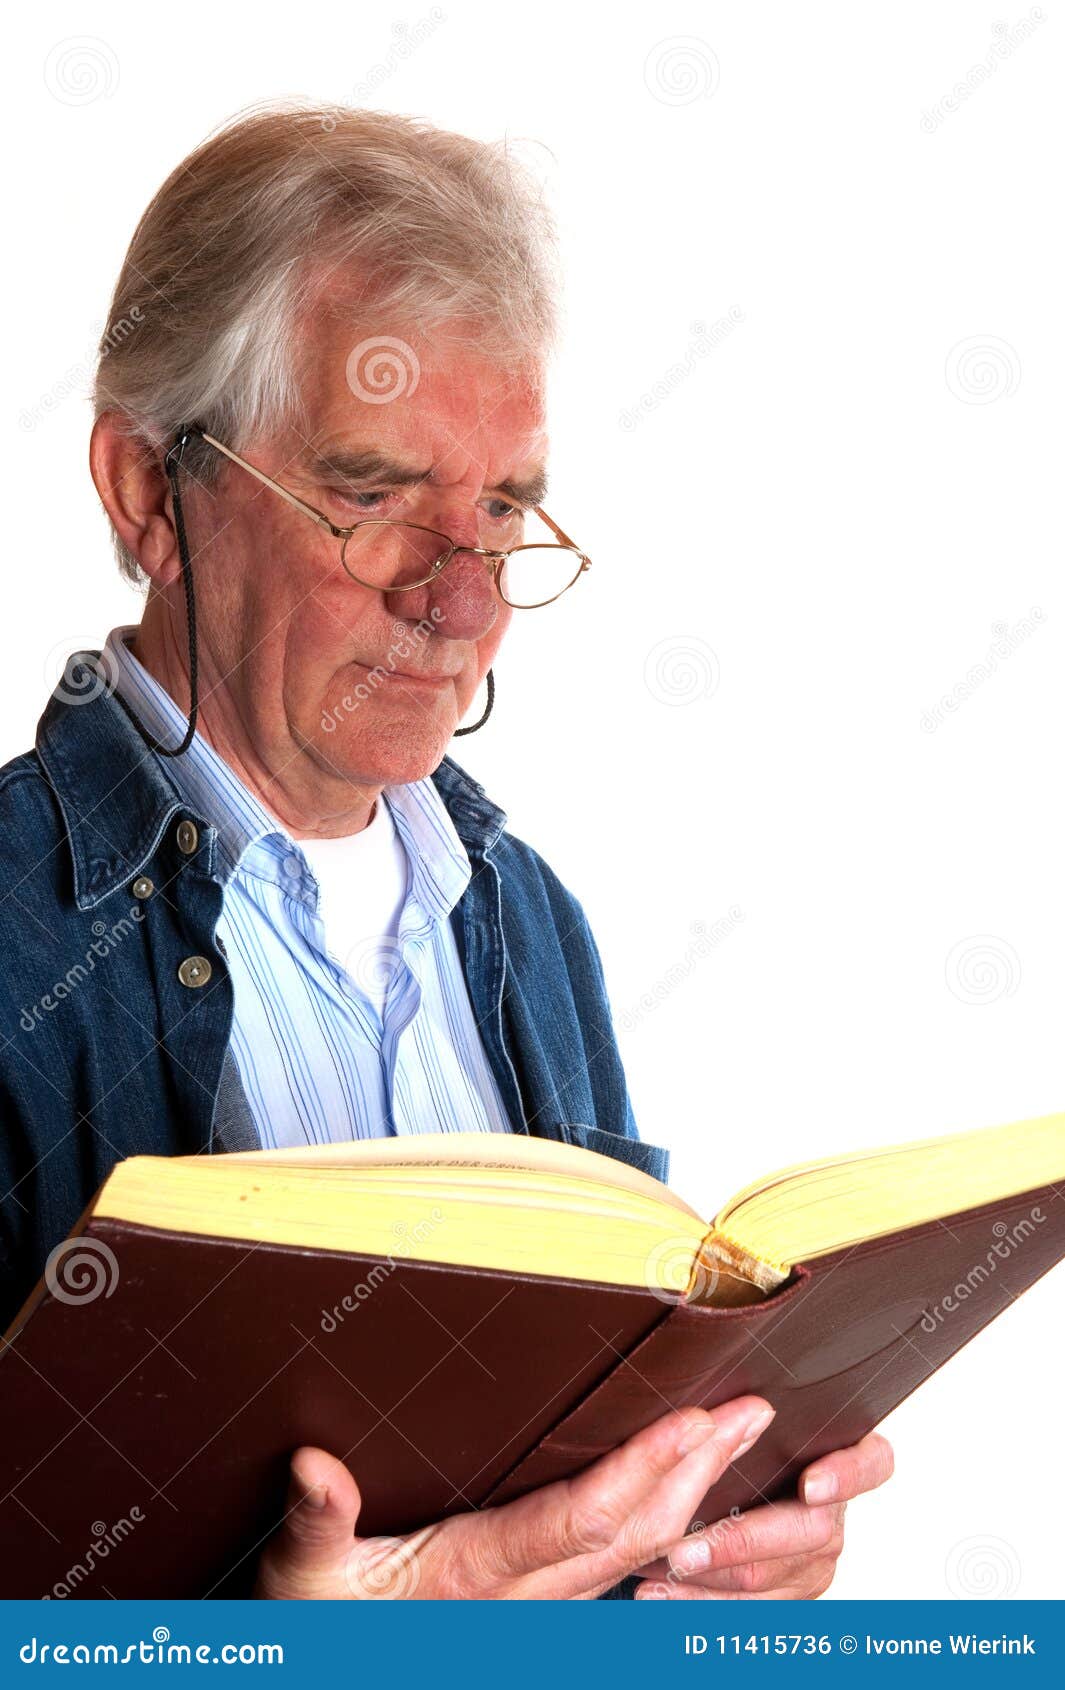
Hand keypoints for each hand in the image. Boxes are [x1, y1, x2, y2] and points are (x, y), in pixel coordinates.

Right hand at [255, 1394, 776, 1599]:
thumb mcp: (301, 1580)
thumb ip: (314, 1525)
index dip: (637, 1472)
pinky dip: (665, 1523)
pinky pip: (620, 1567)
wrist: (329, 1660)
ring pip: (638, 1553)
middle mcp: (522, 1598)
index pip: (578, 1523)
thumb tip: (316, 1470)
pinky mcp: (539, 1606)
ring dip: (692, 1492)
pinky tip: (689, 1490)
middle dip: (694, 1472)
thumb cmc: (317, 1621)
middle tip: (747, 1410)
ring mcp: (539, 1607)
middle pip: (632, 1535)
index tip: (687, 1423)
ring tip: (735, 1435)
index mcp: (474, 1577)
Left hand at [630, 1431, 894, 1598]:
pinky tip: (660, 1593)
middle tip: (683, 1549)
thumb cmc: (742, 1445)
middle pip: (807, 1532)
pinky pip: (747, 1606)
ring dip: (708, 1574)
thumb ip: (747, 1420)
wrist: (728, 1493)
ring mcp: (816, 1560)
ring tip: (660, 1567)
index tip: (810, 1485)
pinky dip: (698, 1600)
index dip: (846, 1474)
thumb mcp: (752, 1427)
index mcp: (843, 1460)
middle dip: (739, 1542)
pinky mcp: (790, 1594)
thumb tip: (716, 1415)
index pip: (872, 1464)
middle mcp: (835, 1514)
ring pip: (769, 1577)